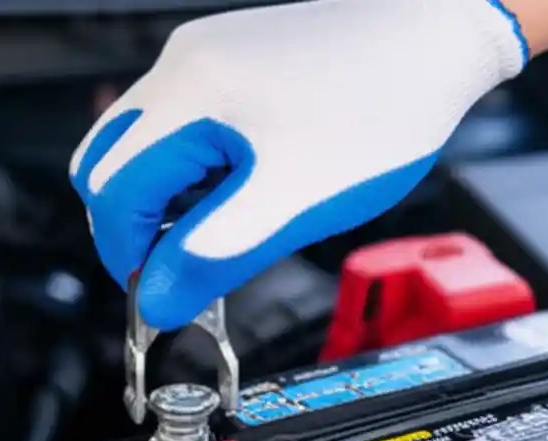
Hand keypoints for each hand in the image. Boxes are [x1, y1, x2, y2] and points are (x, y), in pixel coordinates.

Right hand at [69, 0, 527, 328]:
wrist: (438, 33)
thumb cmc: (382, 106)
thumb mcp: (294, 202)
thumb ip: (216, 254)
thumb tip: (158, 300)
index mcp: (188, 93)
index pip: (109, 190)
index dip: (128, 254)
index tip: (163, 293)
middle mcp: (185, 64)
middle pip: (109, 162)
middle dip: (137, 226)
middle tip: (189, 268)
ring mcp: (207, 56)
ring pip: (147, 144)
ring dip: (171, 198)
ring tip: (234, 226)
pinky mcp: (235, 60)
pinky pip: (187, 123)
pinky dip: (199, 169)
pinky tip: (251, 187)